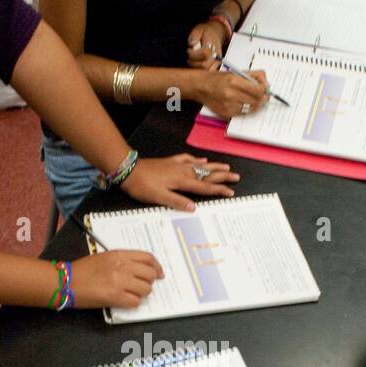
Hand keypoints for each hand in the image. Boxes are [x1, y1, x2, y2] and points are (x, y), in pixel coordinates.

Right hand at [71, 250, 164, 309]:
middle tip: (142, 286)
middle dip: (149, 282)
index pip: (148, 258)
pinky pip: (135, 302)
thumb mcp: (104, 258)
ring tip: (131, 294)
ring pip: (146, 289)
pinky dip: (132, 303)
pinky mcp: (115, 296)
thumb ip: (122, 261)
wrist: (67, 281)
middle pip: (150, 274)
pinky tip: (124, 301)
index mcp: (120, 255)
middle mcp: (122, 266)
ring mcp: (120, 282)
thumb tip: (139, 269)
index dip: (157, 267)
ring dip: (141, 293)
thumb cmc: (83, 270)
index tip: (159, 273)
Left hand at [122, 154, 238, 211]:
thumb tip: (194, 207)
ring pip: (200, 165)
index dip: (218, 190)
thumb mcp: (159, 197)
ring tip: (226, 167)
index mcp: (182, 181)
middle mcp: (183, 171)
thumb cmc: (142, 186)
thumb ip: (177, 201)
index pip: (204, 187)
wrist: (129, 170)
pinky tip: (202, 160)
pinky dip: (197, 160)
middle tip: (236, 176)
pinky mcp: (170, 162)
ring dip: (214, 167)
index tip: (230, 192)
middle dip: (222, 176)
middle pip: (206, 174)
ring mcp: (177, 165)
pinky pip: (188, 159)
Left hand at [187, 19, 228, 68]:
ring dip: (197, 68)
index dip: (194, 54)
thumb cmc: (206, 32)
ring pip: (207, 71)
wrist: (216, 34)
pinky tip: (197, 66)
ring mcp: (217, 60)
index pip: (204, 53)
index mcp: (212, 44)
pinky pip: (210, 73)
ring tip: (193, 62)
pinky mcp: (216, 65)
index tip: (189, 50)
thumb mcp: (198, 29)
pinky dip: (202, 72)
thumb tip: (191, 44)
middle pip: (205, 65)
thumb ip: (194, 36)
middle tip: (189, 58)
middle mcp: (216, 53)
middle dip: (194, 63)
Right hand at [194, 68, 269, 119]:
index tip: (265, 89)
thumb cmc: (220, 78)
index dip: (264, 90)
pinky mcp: (227, 114)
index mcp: (234, 81)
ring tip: (254, 99)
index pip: (258, 90)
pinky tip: (243, 103)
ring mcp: (229, 106)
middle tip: (263, 96)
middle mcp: (231, 94)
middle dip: (262, 98)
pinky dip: (246, 109)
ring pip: (251, 109)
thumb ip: (254, 76)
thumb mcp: (237, 72)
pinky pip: (243, 113)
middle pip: (256, 101)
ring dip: (256, 105)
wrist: (202, 87)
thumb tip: (266, 85)